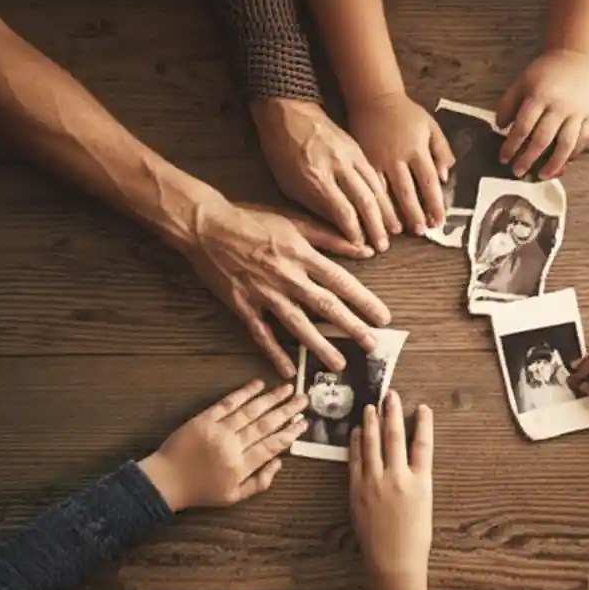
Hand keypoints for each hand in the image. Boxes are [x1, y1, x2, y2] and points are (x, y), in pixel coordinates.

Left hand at [139, 379, 308, 510]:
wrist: (166, 481)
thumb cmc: (201, 491)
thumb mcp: (234, 497)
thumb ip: (260, 482)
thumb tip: (279, 462)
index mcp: (241, 466)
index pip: (272, 445)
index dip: (290, 433)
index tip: (304, 423)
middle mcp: (233, 445)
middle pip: (266, 424)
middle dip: (287, 410)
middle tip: (304, 399)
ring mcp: (218, 430)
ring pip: (251, 411)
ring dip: (271, 398)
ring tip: (288, 388)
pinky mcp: (204, 419)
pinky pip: (227, 403)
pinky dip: (244, 393)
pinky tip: (258, 385)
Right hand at [184, 199, 390, 377]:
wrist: (206, 225)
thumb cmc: (251, 220)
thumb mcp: (295, 221)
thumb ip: (331, 237)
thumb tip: (366, 250)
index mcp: (301, 254)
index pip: (340, 280)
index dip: (364, 300)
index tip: (382, 317)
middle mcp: (286, 276)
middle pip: (325, 305)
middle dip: (351, 327)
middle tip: (371, 346)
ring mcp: (263, 293)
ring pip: (297, 324)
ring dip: (320, 345)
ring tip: (338, 364)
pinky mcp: (242, 305)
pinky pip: (261, 333)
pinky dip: (274, 353)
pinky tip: (288, 369)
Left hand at [252, 98, 397, 251]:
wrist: (288, 111)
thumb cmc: (282, 152)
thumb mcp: (290, 184)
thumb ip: (316, 206)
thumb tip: (339, 227)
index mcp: (317, 178)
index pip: (344, 210)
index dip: (355, 231)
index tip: (361, 246)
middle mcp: (338, 167)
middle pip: (365, 201)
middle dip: (377, 226)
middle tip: (385, 246)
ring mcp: (351, 155)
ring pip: (376, 187)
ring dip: (387, 211)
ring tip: (394, 229)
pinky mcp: (357, 148)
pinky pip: (376, 173)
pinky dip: (385, 191)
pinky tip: (391, 204)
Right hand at [348, 92, 453, 234]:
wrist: (374, 99)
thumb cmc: (406, 114)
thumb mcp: (431, 127)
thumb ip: (441, 152)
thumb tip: (444, 179)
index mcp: (416, 149)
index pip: (429, 183)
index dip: (435, 205)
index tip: (439, 222)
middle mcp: (397, 157)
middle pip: (408, 192)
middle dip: (415, 215)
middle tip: (421, 232)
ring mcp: (376, 160)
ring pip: (385, 193)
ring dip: (392, 214)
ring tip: (398, 231)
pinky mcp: (361, 161)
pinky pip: (367, 186)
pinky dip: (373, 202)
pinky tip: (375, 216)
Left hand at [349, 391, 433, 579]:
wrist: (393, 560)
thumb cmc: (414, 536)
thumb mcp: (425, 503)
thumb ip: (417, 477)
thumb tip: (408, 455)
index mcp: (420, 482)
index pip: (423, 444)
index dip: (423, 423)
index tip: (422, 407)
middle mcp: (398, 478)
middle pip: (395, 437)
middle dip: (393, 413)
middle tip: (390, 394)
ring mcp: (375, 483)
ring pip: (372, 444)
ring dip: (371, 423)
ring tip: (370, 406)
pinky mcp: (357, 490)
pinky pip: (355, 460)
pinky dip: (355, 444)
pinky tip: (355, 432)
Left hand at [497, 49, 588, 178]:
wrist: (574, 57)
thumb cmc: (544, 72)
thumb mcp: (521, 82)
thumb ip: (508, 105)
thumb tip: (500, 128)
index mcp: (539, 96)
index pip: (523, 126)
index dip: (511, 145)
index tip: (503, 158)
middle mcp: (559, 106)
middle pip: (543, 138)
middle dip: (529, 158)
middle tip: (518, 172)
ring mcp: (577, 112)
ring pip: (566, 144)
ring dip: (554, 163)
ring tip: (543, 176)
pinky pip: (583, 140)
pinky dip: (573, 155)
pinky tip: (563, 164)